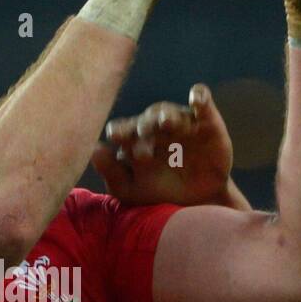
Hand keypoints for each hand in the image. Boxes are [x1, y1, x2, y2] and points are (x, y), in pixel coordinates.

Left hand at [93, 84, 234, 206]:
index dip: (120, 132)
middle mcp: (156, 127)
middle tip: (143, 143)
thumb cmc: (158, 193)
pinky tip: (197, 97)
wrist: (198, 204)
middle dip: (144, 128)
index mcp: (134, 139)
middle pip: (146, 121)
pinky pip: (203, 106)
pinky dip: (201, 97)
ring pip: (171, 113)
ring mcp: (181, 123)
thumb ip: (111, 172)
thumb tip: (93, 151)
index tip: (115, 137)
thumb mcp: (131, 190)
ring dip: (167, 115)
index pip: (123, 130)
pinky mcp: (207, 123)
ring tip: (165, 122)